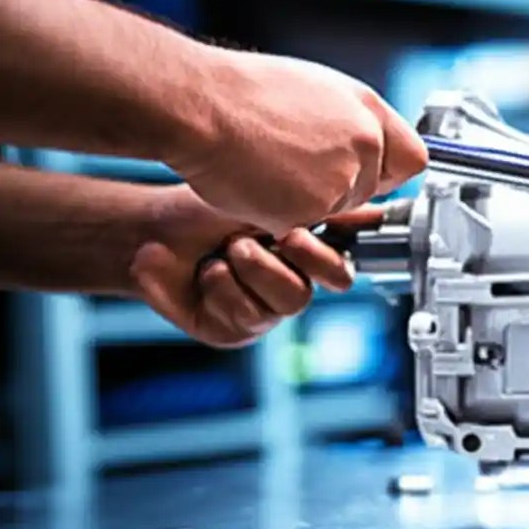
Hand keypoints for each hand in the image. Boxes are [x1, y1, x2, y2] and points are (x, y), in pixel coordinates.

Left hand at [129, 184, 367, 347]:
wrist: (152, 229)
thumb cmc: (208, 209)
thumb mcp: (270, 198)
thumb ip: (324, 207)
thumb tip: (375, 208)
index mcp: (306, 255)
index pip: (343, 265)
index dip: (327, 253)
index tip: (300, 233)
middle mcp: (291, 285)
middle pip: (324, 286)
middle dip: (295, 258)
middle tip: (262, 236)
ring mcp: (264, 311)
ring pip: (286, 300)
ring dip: (252, 268)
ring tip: (224, 251)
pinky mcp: (233, 330)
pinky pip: (245, 315)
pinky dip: (222, 286)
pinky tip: (205, 273)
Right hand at [168, 47, 426, 236]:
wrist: (200, 106)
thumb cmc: (242, 92)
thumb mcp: (316, 90)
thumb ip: (351, 121)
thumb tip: (371, 143)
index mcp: (368, 111)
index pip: (413, 159)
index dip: (389, 170)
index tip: (375, 175)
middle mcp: (364, 144)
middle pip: (370, 190)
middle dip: (339, 187)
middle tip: (293, 165)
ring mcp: (340, 179)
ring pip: (336, 211)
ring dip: (308, 202)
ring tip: (270, 168)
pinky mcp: (311, 210)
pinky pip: (303, 227)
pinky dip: (281, 216)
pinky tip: (258, 185)